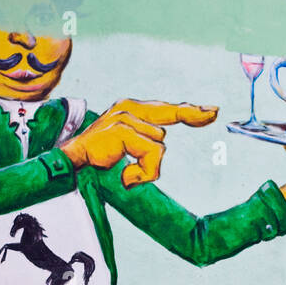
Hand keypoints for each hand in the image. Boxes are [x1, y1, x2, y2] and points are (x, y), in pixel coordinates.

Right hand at [59, 99, 217, 187]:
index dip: (189, 110)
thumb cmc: (100, 157)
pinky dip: (142, 171)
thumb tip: (162, 141)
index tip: (212, 112)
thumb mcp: (127, 146)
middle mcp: (129, 108)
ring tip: (128, 172)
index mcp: (132, 110)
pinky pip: (150, 154)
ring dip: (149, 166)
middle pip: (169, 115)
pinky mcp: (122, 130)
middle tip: (214, 113)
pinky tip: (126, 176)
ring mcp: (125, 117)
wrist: (71, 161)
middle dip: (192, 114)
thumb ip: (146, 142)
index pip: (166, 108)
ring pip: (160, 146)